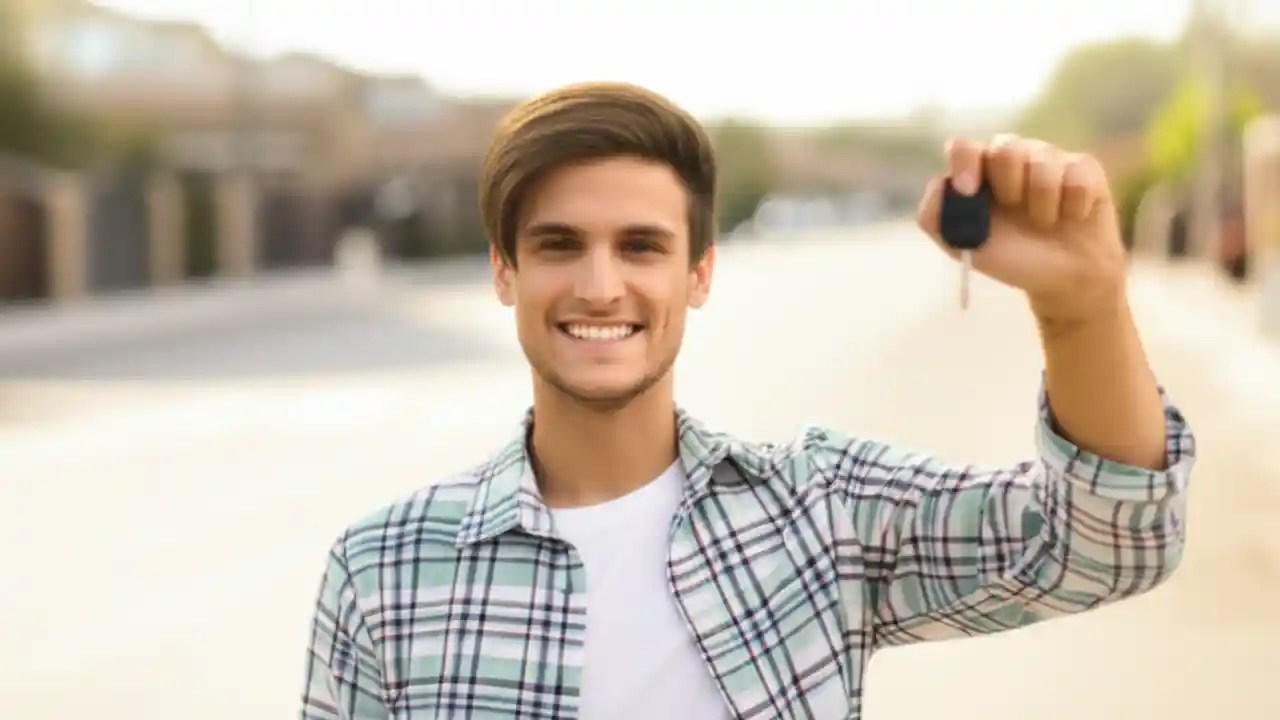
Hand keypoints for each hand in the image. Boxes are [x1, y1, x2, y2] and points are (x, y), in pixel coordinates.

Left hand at [916, 134, 1128, 325]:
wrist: (1062, 279)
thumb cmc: (1011, 258)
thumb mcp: (964, 246)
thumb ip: (936, 218)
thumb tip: (940, 185)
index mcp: (978, 173)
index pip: (963, 148)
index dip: (965, 162)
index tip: (969, 189)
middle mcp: (1011, 158)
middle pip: (1004, 146)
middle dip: (1009, 184)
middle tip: (1015, 209)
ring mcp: (1048, 158)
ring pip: (1042, 161)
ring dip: (1042, 204)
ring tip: (1045, 223)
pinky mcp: (1083, 167)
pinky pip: (1077, 177)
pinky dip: (1072, 207)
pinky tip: (1071, 217)